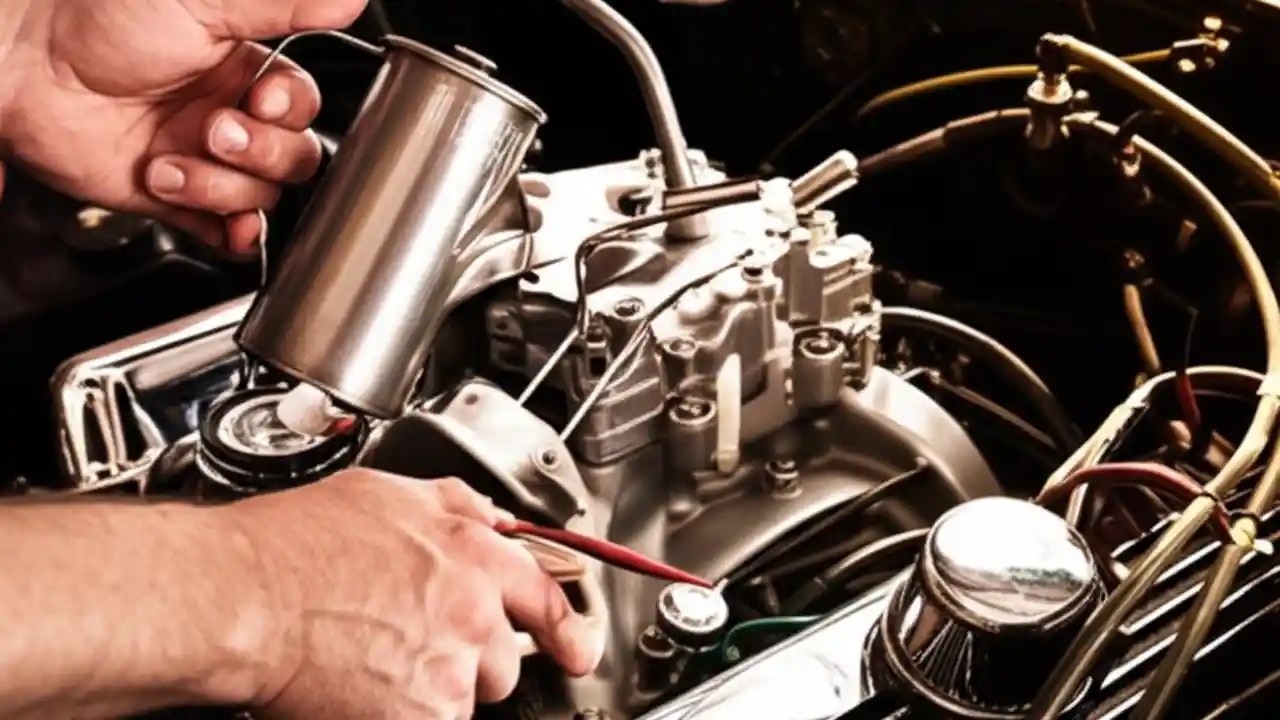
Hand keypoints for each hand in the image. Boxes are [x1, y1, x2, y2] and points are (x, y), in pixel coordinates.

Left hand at [0, 0, 367, 257]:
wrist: (24, 64)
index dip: (290, 112)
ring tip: (173, 160)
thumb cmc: (97, 17)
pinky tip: (223, 224)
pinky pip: (225, 230)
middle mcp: (227, 113)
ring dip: (223, 186)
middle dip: (259, 153)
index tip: (261, 100)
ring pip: (258, 197)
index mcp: (241, 68)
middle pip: (292, 158)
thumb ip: (284, 6)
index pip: (301, 105)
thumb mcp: (206, 2)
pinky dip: (233, 234)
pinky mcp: (173, 198)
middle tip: (215, 130)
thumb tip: (352, 0)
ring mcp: (200, 158)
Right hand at [219, 470, 603, 718]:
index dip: (568, 627)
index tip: (578, 646)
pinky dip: (401, 713)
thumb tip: (492, 518)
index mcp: (473, 552)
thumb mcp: (388, 495)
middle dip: (469, 659)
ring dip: (432, 691)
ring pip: (462, 698)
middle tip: (410, 643)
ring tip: (372, 663)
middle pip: (502, 659)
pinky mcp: (422, 716)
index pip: (548, 596)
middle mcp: (473, 612)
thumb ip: (456, 507)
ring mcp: (449, 669)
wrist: (244, 596)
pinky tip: (361, 690)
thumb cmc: (294, 545)